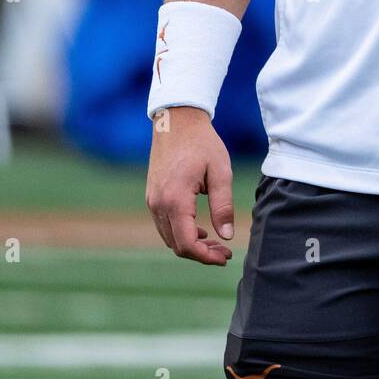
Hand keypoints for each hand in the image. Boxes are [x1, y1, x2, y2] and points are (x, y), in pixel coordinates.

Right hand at [146, 107, 234, 263]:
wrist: (177, 120)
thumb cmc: (202, 143)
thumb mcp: (220, 172)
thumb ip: (223, 206)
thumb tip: (226, 237)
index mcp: (175, 199)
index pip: (186, 243)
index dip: (206, 257)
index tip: (224, 258)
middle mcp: (158, 204)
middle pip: (176, 245)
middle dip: (201, 254)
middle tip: (224, 253)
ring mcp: (152, 200)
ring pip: (169, 237)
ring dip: (191, 244)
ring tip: (216, 243)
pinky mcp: (151, 196)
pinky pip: (164, 224)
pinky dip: (181, 232)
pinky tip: (200, 229)